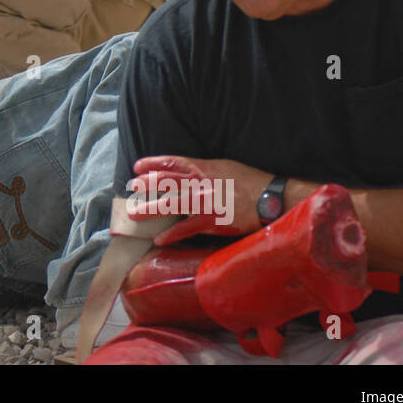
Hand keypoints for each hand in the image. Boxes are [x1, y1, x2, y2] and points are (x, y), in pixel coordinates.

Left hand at [125, 155, 274, 245]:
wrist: (271, 199)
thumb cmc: (249, 182)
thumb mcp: (225, 167)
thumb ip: (204, 169)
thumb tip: (187, 171)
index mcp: (204, 168)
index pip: (172, 163)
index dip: (152, 164)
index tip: (137, 167)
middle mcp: (201, 183)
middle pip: (166, 182)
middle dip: (146, 184)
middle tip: (132, 187)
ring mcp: (205, 203)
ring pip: (172, 205)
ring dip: (150, 209)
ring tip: (134, 213)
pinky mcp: (213, 222)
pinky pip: (187, 229)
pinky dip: (172, 235)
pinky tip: (159, 239)